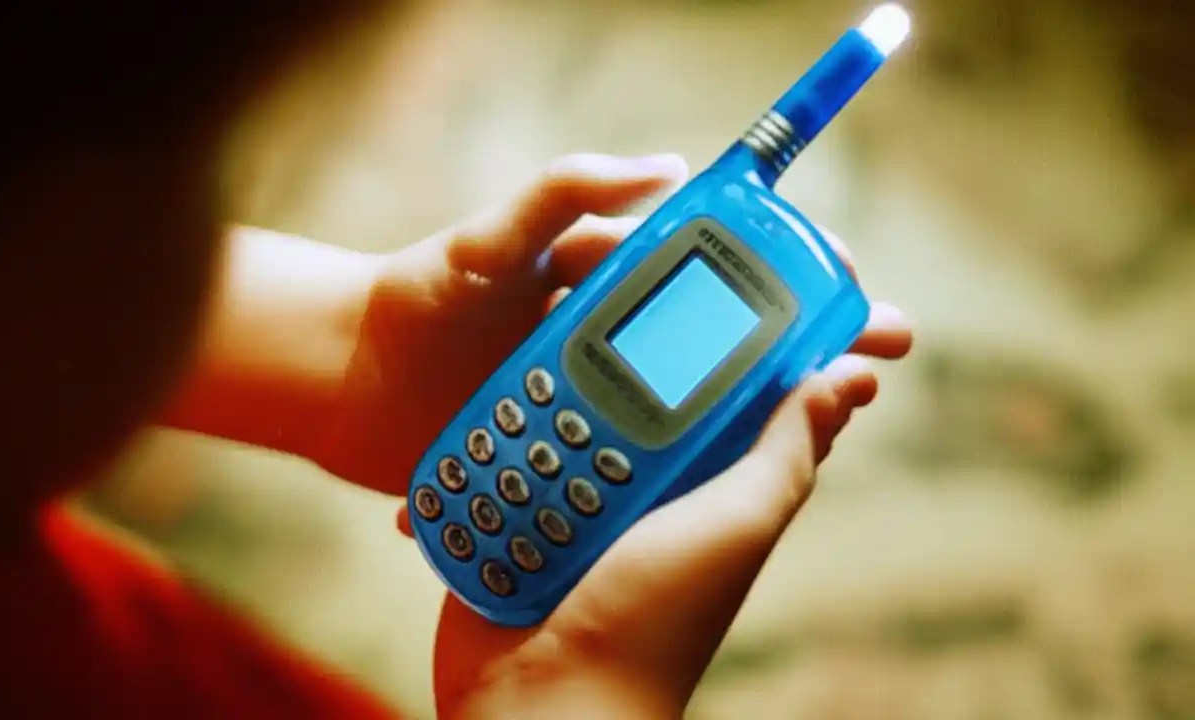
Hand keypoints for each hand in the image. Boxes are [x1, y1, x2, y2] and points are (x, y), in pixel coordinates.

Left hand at [307, 154, 909, 497]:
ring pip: (692, 419)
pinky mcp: (562, 463)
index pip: (719, 283)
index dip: (791, 288)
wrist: (340, 384)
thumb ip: (566, 193)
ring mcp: (590, 410)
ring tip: (829, 441)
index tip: (857, 298)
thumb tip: (670, 168)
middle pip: (724, 353)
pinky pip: (630, 472)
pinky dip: (679, 482)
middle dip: (803, 358)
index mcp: (604, 292)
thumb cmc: (413, 299)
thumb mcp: (488, 236)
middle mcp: (609, 349)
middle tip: (874, 373)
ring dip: (759, 428)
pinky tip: (737, 500)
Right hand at [375, 191, 912, 715]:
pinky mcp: (523, 492)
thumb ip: (782, 455)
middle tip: (608, 240)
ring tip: (551, 277)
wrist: (538, 699)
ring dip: (559, 342)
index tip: (752, 247)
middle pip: (648, 363)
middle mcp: (654, 467)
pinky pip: (515, 427)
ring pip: (573, 384)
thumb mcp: (734, 528)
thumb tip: (850, 375)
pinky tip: (499, 342)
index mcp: (713, 467)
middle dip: (631, 307)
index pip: (745, 376)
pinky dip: (505, 399)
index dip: (759, 314)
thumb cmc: (651, 623)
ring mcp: (583, 477)